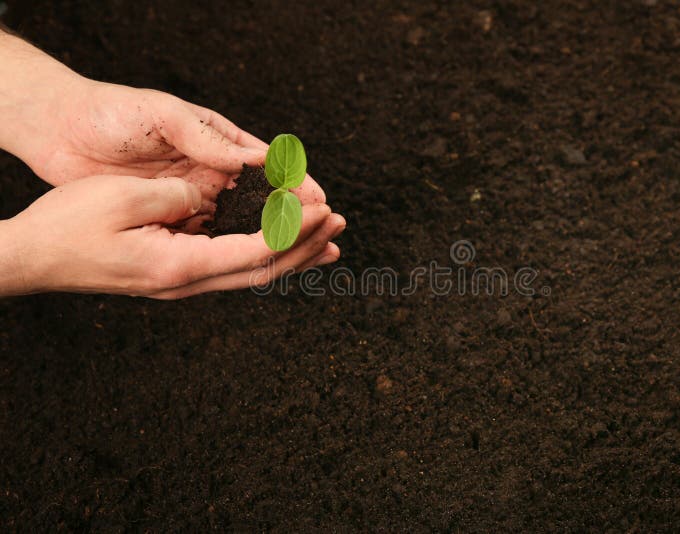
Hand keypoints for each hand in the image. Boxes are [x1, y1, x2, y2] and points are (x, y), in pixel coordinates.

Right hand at [0, 176, 343, 298]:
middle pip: (263, 270)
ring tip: (330, 244)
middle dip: (307, 248)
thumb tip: (210, 196)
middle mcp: (187, 282)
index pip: (255, 251)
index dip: (295, 232)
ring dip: (293, 257)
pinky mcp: (175, 275)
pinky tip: (281, 250)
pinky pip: (233, 267)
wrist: (32, 259)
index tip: (325, 212)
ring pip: (252, 274)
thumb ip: (177, 196)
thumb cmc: (67, 228)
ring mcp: (182, 283)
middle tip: (342, 226)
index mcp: (179, 264)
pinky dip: (265, 256)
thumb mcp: (122, 197)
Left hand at [25, 80, 324, 229]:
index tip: (321, 202)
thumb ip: (209, 140)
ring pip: (242, 223)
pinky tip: (256, 260)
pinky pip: (209, 238)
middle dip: (297, 217)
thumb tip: (257, 161)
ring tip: (308, 250)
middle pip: (264, 201)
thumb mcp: (166, 116)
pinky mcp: (170, 218)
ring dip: (274, 237)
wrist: (60, 129)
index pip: (269, 169)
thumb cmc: (113, 113)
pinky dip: (234, 248)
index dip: (297, 186)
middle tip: (328, 229)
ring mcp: (192, 198)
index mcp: (217, 146)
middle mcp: (211, 175)